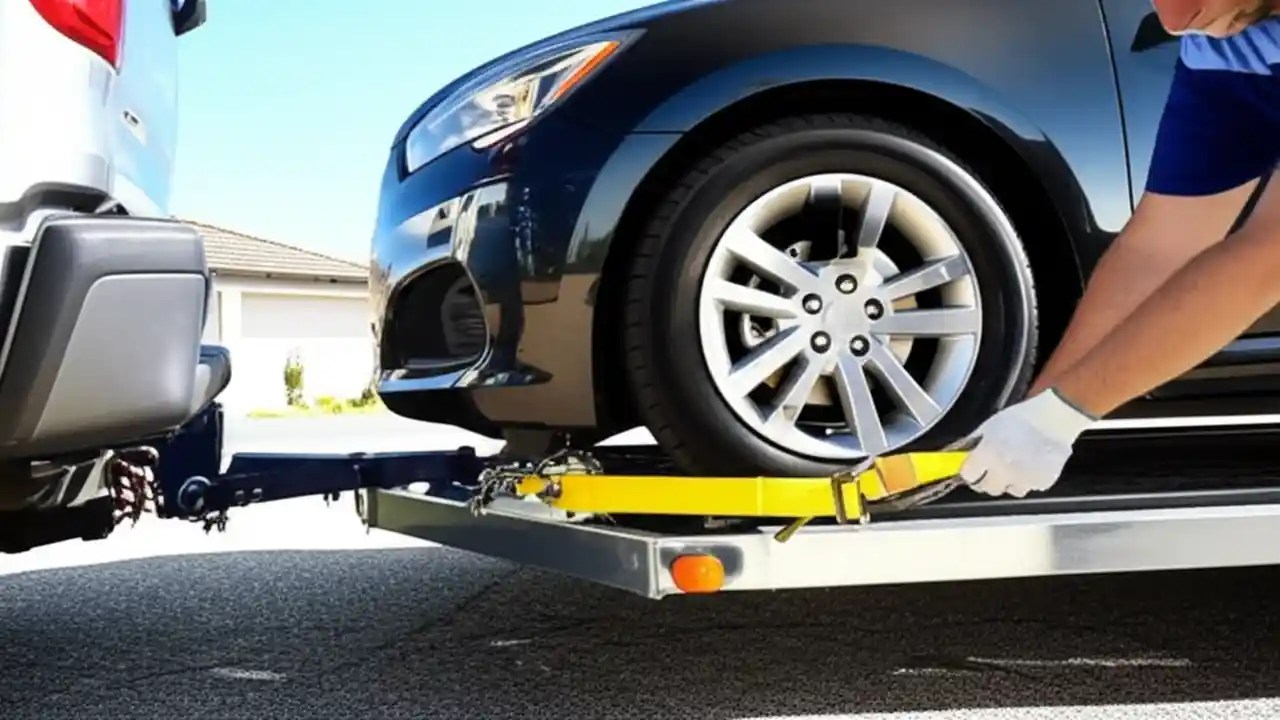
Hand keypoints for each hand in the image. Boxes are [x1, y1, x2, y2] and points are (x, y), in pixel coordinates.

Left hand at [955, 389, 1097, 497]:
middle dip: (988, 480)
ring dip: (1011, 482)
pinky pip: (1031, 487)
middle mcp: (1003, 471)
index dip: (970, 472)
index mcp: (987, 455)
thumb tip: (961, 452)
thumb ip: (973, 442)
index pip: (968, 476)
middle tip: (993, 470)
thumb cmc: (1021, 418)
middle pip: (987, 488)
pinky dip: (1031, 479)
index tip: (973, 471)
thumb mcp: (989, 426)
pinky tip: (1033, 465)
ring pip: (1010, 490)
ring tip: (1017, 466)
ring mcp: (1023, 479)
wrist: (1053, 418)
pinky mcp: (1042, 483)